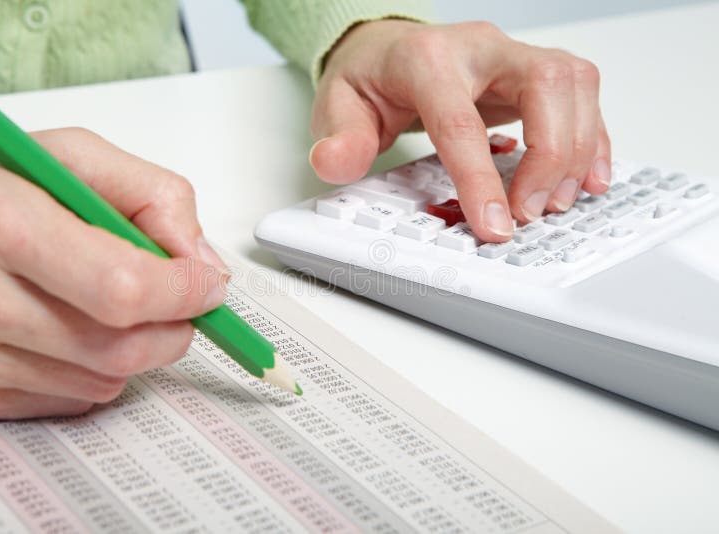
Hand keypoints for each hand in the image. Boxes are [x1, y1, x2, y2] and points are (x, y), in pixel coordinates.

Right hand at [0, 128, 226, 419]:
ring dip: (132, 347)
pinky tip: (62, 328)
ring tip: (99, 300)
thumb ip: (148, 194)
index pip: (124, 286)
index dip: (185, 291)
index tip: (207, 283)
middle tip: (178, 300)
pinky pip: (69, 399)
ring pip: (103, 379)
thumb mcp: (59, 155)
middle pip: (121, 346)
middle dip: (173, 326)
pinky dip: (91, 368)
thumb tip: (201, 261)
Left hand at [310, 20, 610, 240]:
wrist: (386, 51)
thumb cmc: (368, 80)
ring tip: (555, 202)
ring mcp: (511, 56)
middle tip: (532, 212)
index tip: (494, 224)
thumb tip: (333, 163)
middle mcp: (479, 48)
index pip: (461, 119)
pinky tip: (586, 176)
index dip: (480, 177)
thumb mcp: (338, 108)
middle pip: (543, 83)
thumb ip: (339, 138)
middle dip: (550, 155)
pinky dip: (591, 138)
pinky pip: (581, 95)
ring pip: (573, 83)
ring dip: (577, 149)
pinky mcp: (533, 72)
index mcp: (425, 58)